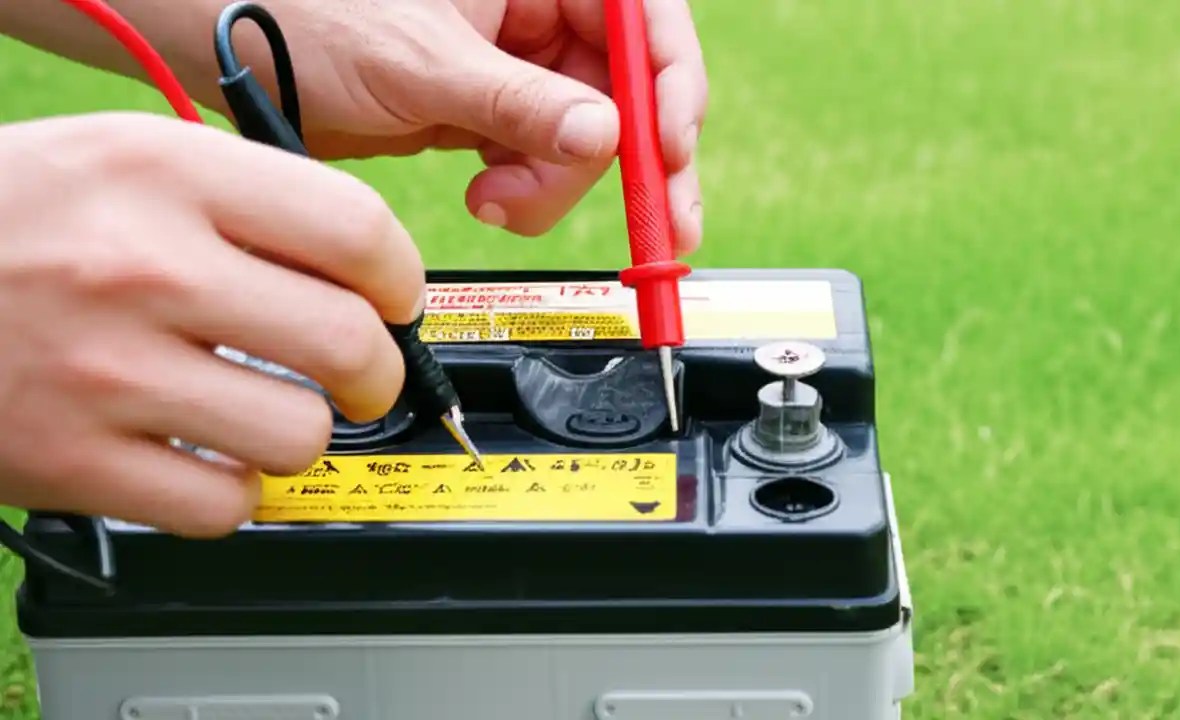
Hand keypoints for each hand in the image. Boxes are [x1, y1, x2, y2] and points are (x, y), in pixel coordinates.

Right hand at [0, 113, 423, 536]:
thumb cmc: (13, 220)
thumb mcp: (126, 160)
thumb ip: (248, 204)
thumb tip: (366, 274)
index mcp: (163, 174)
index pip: (354, 232)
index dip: (400, 279)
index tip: (394, 301)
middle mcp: (139, 268)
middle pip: (347, 345)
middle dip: (377, 374)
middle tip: (358, 376)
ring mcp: (101, 372)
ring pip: (296, 437)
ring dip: (297, 435)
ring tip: (258, 412)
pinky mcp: (69, 463)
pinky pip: (222, 507)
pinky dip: (230, 492)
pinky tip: (198, 454)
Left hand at [215, 0, 706, 250]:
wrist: (234, 47)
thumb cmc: (309, 12)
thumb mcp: (422, 61)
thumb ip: (519, 103)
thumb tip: (605, 136)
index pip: (643, 19)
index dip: (671, 86)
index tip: (667, 151)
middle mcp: (538, 11)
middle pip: (626, 90)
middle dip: (624, 161)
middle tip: (656, 229)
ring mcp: (516, 65)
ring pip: (585, 137)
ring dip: (557, 186)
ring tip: (497, 204)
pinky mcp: (490, 111)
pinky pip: (542, 160)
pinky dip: (528, 192)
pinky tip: (488, 199)